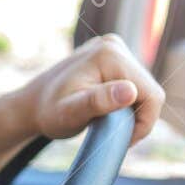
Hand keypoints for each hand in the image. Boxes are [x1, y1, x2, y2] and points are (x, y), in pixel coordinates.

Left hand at [11, 34, 165, 146]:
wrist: (32, 104)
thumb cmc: (48, 113)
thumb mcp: (70, 113)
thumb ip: (98, 102)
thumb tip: (130, 92)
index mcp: (110, 55)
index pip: (151, 95)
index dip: (144, 123)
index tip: (123, 139)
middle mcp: (114, 45)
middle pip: (150, 90)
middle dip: (138, 117)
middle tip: (113, 133)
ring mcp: (113, 48)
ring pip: (144, 87)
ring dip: (133, 110)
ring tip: (108, 123)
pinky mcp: (112, 55)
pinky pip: (134, 83)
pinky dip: (127, 102)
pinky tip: (108, 111)